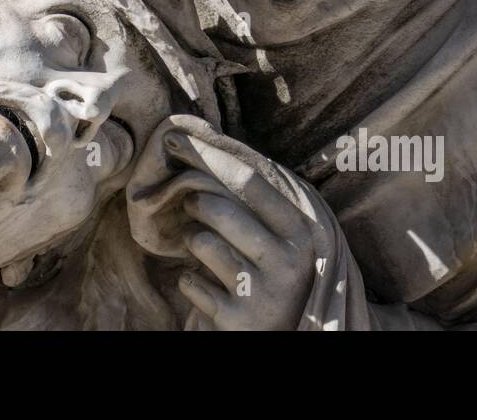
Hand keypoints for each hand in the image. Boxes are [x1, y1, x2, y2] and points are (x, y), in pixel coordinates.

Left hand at [152, 130, 318, 329]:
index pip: (252, 181)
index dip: (210, 157)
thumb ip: (255, 200)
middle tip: (189, 201)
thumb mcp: (277, 237)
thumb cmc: (269, 274)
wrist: (274, 337)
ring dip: (192, 239)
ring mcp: (263, 292)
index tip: (176, 140)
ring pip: (203, 242)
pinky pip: (191, 281)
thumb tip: (209, 143)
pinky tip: (204, 284)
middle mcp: (289, 261)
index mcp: (300, 232)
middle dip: (194, 200)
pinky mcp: (237, 318)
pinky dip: (189, 280)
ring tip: (201, 244)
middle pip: (221, 209)